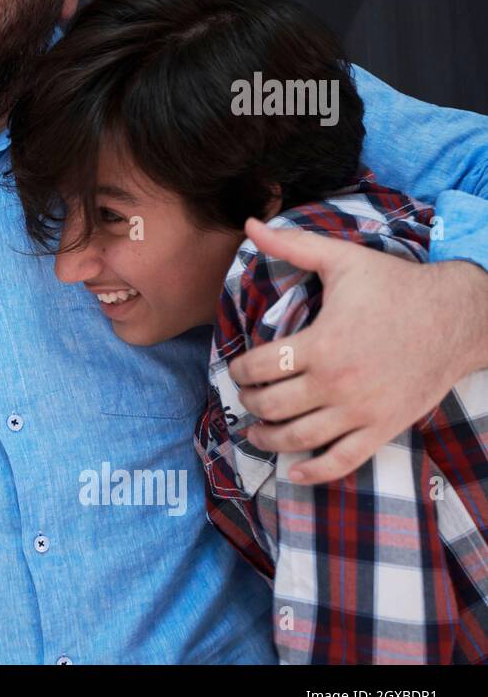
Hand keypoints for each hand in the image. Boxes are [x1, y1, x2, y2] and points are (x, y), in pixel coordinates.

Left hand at [229, 217, 487, 484]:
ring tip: (257, 431)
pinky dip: (313, 472)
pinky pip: (342, 462)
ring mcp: (361, 410)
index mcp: (321, 343)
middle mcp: (337, 382)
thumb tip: (250, 223)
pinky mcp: (383, 428)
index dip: (239, 370)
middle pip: (272, 406)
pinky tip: (294, 471)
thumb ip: (293, 245)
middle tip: (246, 396)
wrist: (459, 316)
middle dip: (249, 403)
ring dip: (268, 438)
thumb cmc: (396, 286)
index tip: (238, 368)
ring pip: (298, 438)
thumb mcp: (343, 259)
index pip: (259, 367)